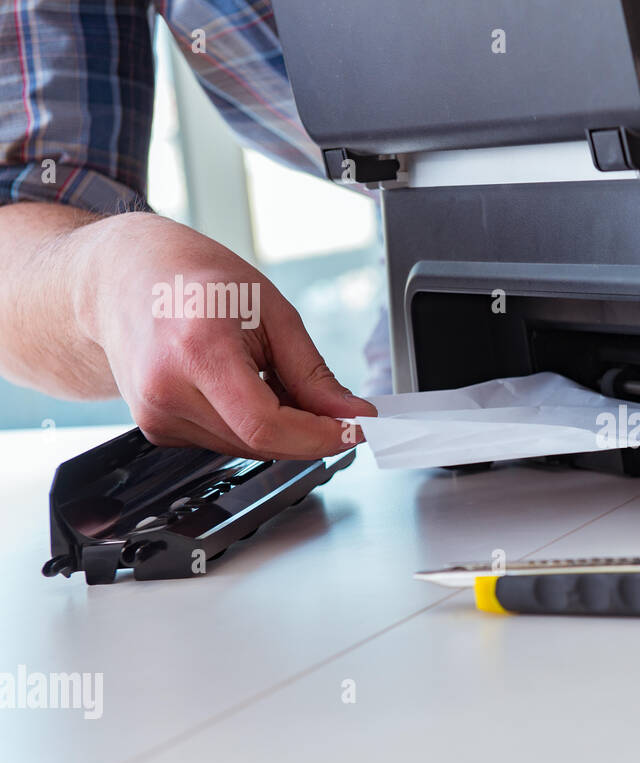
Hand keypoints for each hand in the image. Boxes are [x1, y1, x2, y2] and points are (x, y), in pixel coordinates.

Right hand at [75, 212, 376, 459]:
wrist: (122, 277)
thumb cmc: (194, 278)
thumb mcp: (270, 310)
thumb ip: (312, 373)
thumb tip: (350, 415)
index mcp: (196, 351)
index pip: (266, 426)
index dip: (319, 436)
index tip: (357, 429)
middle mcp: (166, 390)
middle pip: (260, 443)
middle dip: (310, 433)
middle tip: (337, 409)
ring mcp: (155, 415)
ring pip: (246, 448)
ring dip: (281, 429)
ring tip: (278, 378)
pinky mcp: (156, 429)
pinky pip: (225, 442)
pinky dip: (252, 426)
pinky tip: (248, 387)